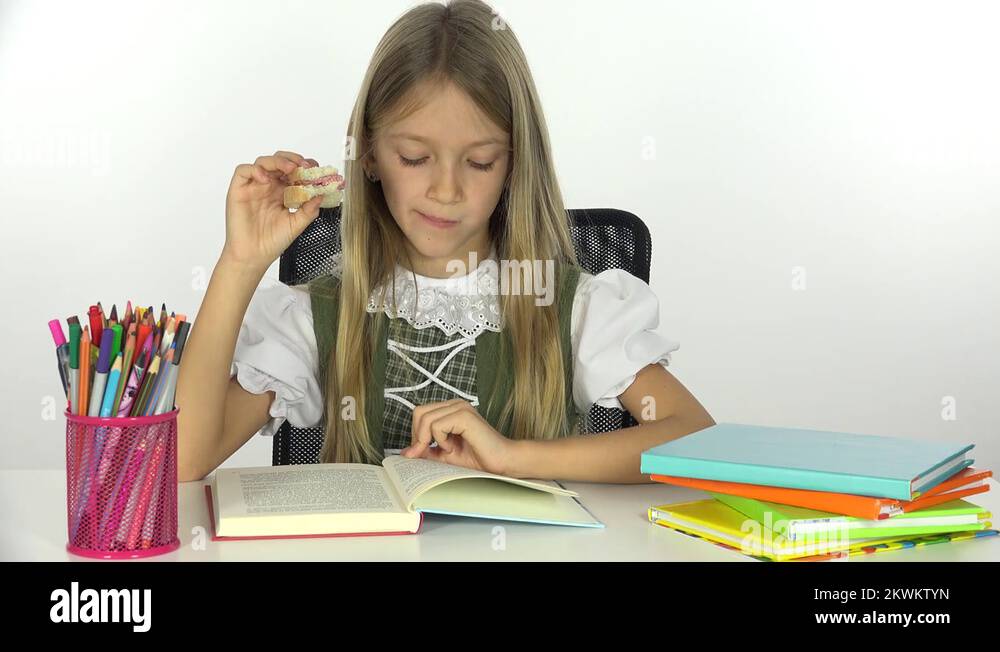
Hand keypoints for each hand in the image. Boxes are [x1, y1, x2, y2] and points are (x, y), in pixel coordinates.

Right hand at [222, 150, 324, 270]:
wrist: (253, 256)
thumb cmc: (272, 241)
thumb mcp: (296, 224)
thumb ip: (309, 210)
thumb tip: (321, 195)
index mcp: (283, 192)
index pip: (293, 171)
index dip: (304, 166)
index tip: (315, 170)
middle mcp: (268, 186)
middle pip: (279, 161)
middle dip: (293, 160)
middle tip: (304, 166)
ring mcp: (253, 186)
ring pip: (263, 162)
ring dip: (278, 161)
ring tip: (290, 170)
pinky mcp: (238, 190)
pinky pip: (243, 171)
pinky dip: (255, 170)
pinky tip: (266, 179)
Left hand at [401, 399, 515, 475]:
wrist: (501, 462)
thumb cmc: (478, 457)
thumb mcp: (444, 455)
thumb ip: (427, 450)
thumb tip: (406, 452)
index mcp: (451, 409)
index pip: (420, 413)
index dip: (416, 434)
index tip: (418, 453)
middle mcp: (455, 404)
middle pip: (419, 412)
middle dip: (418, 436)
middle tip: (427, 452)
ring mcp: (460, 407)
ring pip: (425, 418)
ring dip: (429, 439)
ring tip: (445, 450)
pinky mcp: (464, 415)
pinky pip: (437, 425)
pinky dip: (440, 440)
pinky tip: (453, 447)